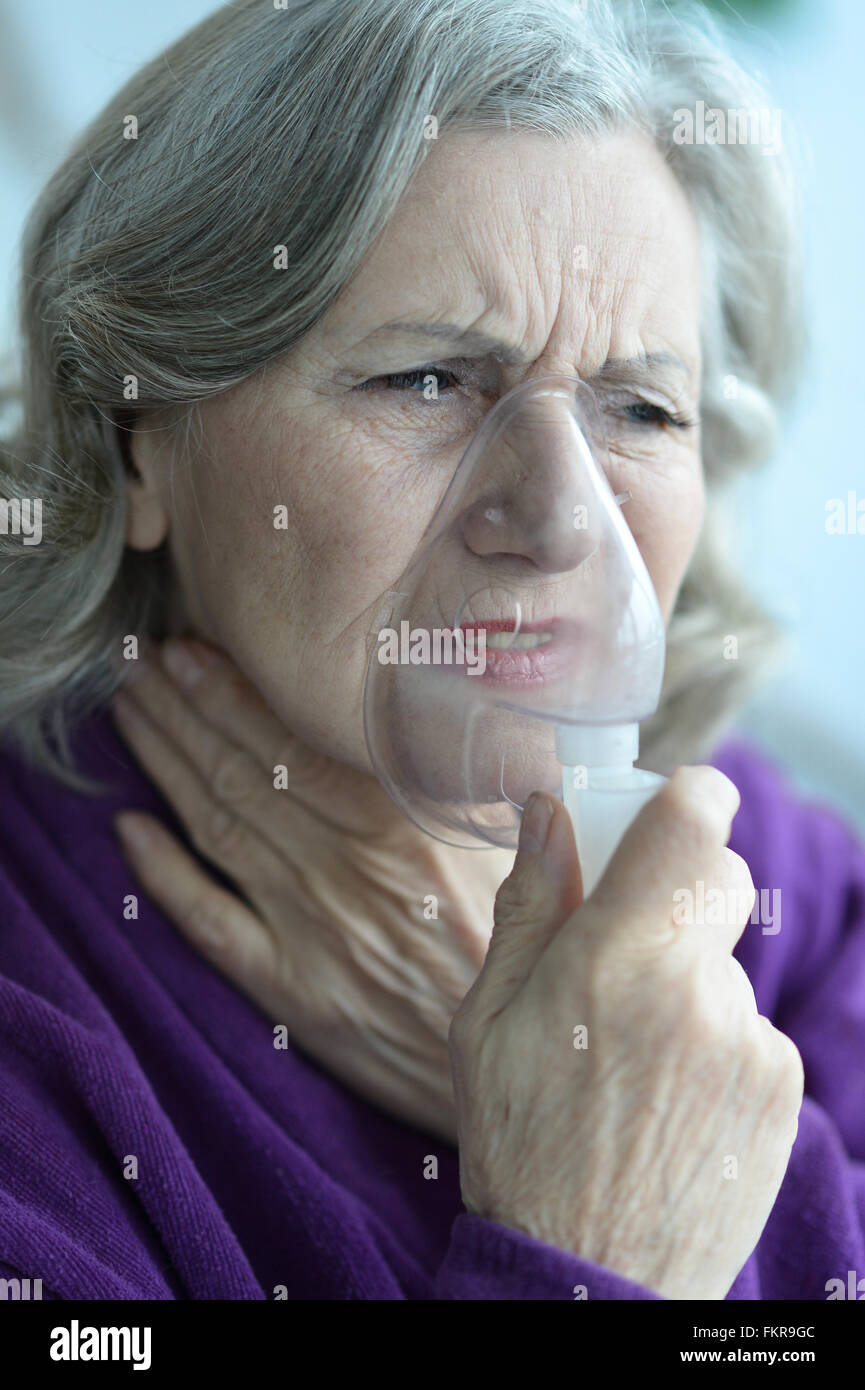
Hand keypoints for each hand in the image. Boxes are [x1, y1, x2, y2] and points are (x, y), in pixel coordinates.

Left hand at [111, 639, 510, 1142]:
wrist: (524, 1056)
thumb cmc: (526, 946)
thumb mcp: (527, 848)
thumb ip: (479, 779)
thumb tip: (460, 698)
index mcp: (399, 829)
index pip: (292, 745)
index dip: (231, 695)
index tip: (191, 651)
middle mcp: (341, 871)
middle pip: (241, 776)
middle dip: (182, 712)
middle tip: (139, 663)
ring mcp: (308, 929)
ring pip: (217, 829)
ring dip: (166, 766)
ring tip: (131, 711)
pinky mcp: (289, 988)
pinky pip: (211, 923)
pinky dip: (164, 875)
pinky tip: (128, 831)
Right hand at [449, 767, 803, 1299]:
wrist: (589, 1273)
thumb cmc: (520, 1141)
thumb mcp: (487, 1019)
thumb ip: (528, 904)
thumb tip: (546, 812)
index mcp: (613, 960)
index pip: (689, 824)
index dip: (690, 796)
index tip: (675, 802)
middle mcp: (696, 990)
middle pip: (719, 879)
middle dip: (676, 892)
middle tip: (623, 948)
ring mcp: (749, 1040)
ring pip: (725, 962)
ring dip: (688, 981)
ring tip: (634, 1056)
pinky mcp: (782, 1084)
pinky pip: (749, 1025)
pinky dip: (714, 1039)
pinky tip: (670, 1095)